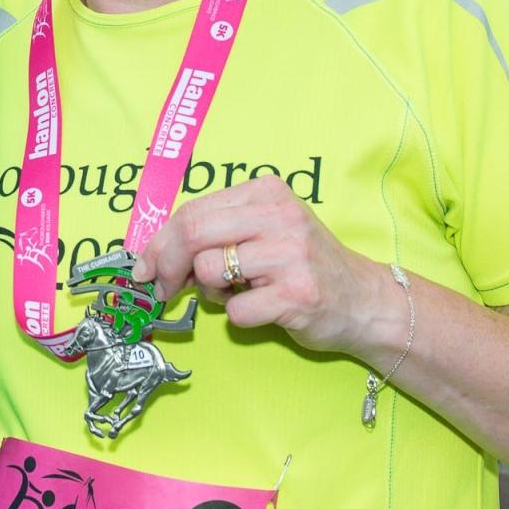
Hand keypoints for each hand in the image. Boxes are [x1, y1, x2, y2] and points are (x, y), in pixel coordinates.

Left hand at [129, 177, 397, 360]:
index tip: (145, 265)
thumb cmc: (302, 266)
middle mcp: (279, 215)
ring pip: (209, 271)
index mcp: (266, 192)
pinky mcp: (297, 294)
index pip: (192, 210)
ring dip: (210, 292)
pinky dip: (238, 316)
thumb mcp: (262, 231)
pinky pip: (235, 310)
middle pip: (193, 233)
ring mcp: (291, 254)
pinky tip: (262, 308)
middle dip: (165, 265)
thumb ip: (215, 232)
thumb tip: (152, 254)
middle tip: (162, 288)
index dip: (159, 241)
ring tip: (237, 292)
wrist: (364, 301)